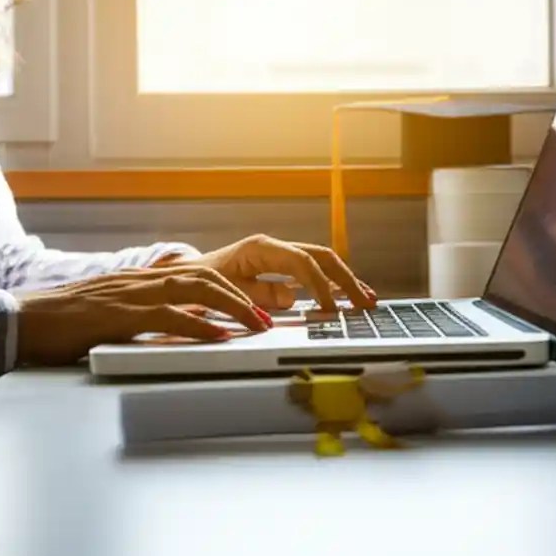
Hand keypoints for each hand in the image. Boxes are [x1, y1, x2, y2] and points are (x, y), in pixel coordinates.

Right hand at [15, 265, 271, 364]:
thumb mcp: (107, 313)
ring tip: (254, 326)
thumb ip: (137, 314)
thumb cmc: (59, 323)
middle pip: (203, 276)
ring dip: (231, 307)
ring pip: (194, 289)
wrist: (22, 320)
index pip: (194, 273)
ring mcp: (131, 295)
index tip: (251, 308)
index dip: (228, 288)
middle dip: (239, 296)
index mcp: (138, 280)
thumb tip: (168, 325)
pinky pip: (169, 316)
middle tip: (264, 319)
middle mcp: (139, 281)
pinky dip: (198, 326)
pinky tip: (218, 337)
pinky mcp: (120, 315)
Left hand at [162, 234, 376, 310]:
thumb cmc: (203, 282)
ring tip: (366, 298)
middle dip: (345, 278)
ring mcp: (280, 254)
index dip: (320, 285)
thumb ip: (258, 295)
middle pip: (320, 256)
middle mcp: (274, 247)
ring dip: (344, 280)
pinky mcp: (281, 265)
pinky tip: (347, 296)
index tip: (331, 308)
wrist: (189, 275)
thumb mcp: (226, 291)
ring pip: (321, 261)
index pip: (301, 263)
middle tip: (365, 301)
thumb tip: (291, 298)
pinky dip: (331, 283)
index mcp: (261, 248)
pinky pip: (312, 271)